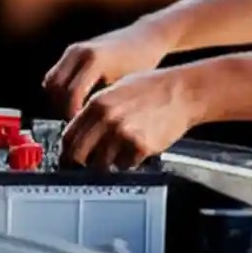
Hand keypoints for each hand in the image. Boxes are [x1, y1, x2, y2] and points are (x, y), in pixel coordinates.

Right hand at [42, 21, 174, 118]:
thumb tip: (92, 125)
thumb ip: (107, 103)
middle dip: (61, 107)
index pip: (72, 92)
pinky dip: (60, 89)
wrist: (146, 36)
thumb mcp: (125, 85)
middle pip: (55, 88)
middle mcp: (80, 52)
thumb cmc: (142, 61)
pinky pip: (56, 74)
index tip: (80, 125)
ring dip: (58, 99)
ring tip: (74, 112)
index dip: (72, 113)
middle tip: (75, 121)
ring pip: (51, 81)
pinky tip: (75, 101)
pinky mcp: (73, 51)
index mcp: (95, 60)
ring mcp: (74, 50)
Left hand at [60, 68, 202, 170]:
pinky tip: (136, 148)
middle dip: (82, 162)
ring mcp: (123, 134)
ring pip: (102, 164)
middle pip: (79, 155)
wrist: (183, 92)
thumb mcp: (117, 89)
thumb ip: (96, 109)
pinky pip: (125, 165)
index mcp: (98, 104)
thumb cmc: (153, 88)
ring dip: (108, 162)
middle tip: (88, 163)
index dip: (68, 151)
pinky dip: (128, 161)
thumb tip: (80, 130)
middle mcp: (107, 119)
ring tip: (120, 150)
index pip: (69, 137)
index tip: (69, 158)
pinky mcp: (140, 147)